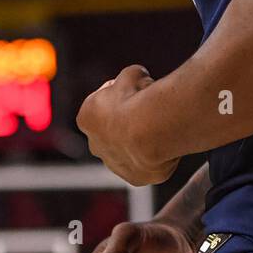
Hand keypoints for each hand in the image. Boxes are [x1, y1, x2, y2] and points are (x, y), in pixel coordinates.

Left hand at [75, 64, 177, 185]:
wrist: (149, 129)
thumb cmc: (138, 98)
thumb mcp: (133, 74)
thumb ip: (132, 79)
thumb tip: (140, 79)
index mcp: (87, 117)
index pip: (103, 103)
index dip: (122, 95)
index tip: (138, 91)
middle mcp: (96, 144)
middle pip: (113, 131)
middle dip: (128, 122)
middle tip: (151, 111)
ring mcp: (115, 164)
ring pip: (129, 151)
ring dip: (142, 141)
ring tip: (162, 127)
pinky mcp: (135, 178)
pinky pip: (147, 165)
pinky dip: (157, 156)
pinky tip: (166, 143)